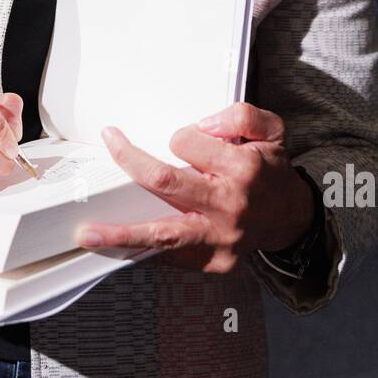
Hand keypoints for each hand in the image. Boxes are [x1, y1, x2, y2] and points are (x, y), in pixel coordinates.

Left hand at [76, 102, 315, 272]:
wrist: (289, 217)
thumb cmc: (270, 171)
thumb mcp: (271, 130)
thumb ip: (242, 116)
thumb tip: (204, 125)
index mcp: (242, 169)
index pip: (187, 144)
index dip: (181, 138)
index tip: (185, 141)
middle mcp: (229, 205)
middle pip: (165, 182)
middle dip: (131, 162)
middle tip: (111, 144)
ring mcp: (220, 238)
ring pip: (163, 235)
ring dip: (122, 235)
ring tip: (88, 234)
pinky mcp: (213, 261)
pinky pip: (172, 258)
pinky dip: (144, 251)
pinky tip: (120, 245)